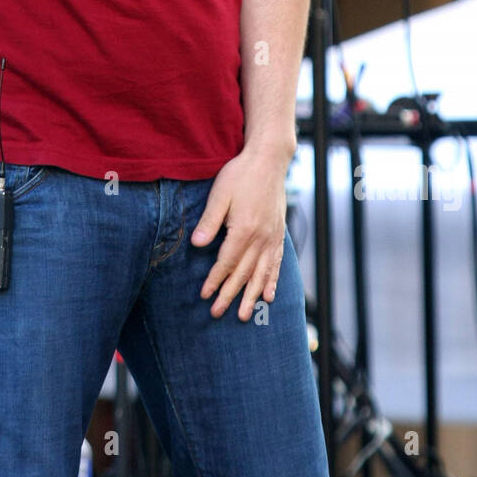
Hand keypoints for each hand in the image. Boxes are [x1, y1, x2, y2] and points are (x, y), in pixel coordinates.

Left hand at [191, 147, 290, 321]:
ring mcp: (272, 237)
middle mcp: (261, 237)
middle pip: (244, 273)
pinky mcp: (278, 234)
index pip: (226, 262)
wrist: (269, 160)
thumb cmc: (240, 175)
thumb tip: (197, 245)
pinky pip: (277, 263)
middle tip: (218, 313)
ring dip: (252, 296)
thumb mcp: (219, 194)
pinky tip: (270, 296)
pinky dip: (273, 281)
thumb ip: (209, 221)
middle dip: (230, 295)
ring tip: (244, 315)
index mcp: (243, 229)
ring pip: (262, 274)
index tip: (205, 295)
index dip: (215, 280)